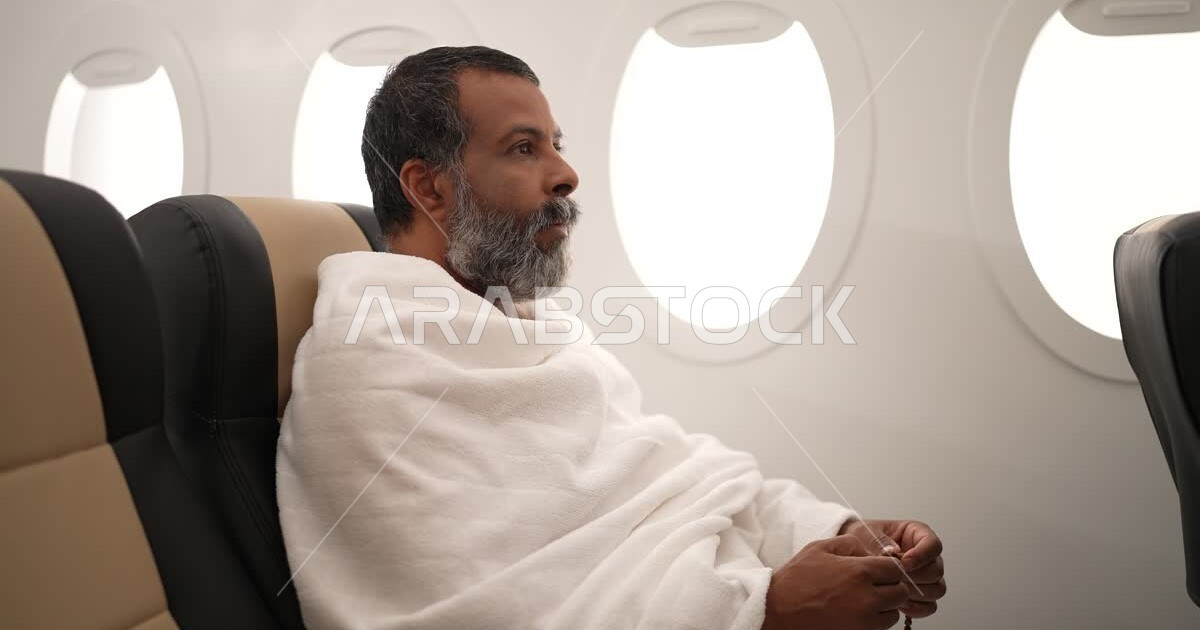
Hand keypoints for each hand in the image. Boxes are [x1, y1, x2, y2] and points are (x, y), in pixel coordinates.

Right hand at [762, 534, 908, 629]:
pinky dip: (874, 621)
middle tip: (874, 585)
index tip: (879, 569)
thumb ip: (851, 543)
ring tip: (864, 600)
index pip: (896, 568)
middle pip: (901, 592)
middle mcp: (867, 597)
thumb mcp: (820, 548)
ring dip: (885, 606)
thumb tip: (870, 552)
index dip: (889, 567)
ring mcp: (864, 620)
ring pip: (893, 613)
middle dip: (891, 587)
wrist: (778, 612)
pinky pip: (880, 629)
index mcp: (860, 571)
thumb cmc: (795, 580)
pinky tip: (857, 613)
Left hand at [842, 518, 945, 618]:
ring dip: (915, 593)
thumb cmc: (862, 539)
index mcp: (917, 534)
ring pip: (936, 589)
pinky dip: (916, 608)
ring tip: (893, 589)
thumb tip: (892, 552)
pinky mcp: (921, 594)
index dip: (922, 555)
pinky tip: (898, 603)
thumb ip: (878, 542)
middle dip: (915, 577)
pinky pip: (929, 606)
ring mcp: (926, 576)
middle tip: (894, 578)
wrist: (855, 554)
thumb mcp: (865, 533)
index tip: (904, 562)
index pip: (933, 545)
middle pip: (936, 571)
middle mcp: (926, 556)